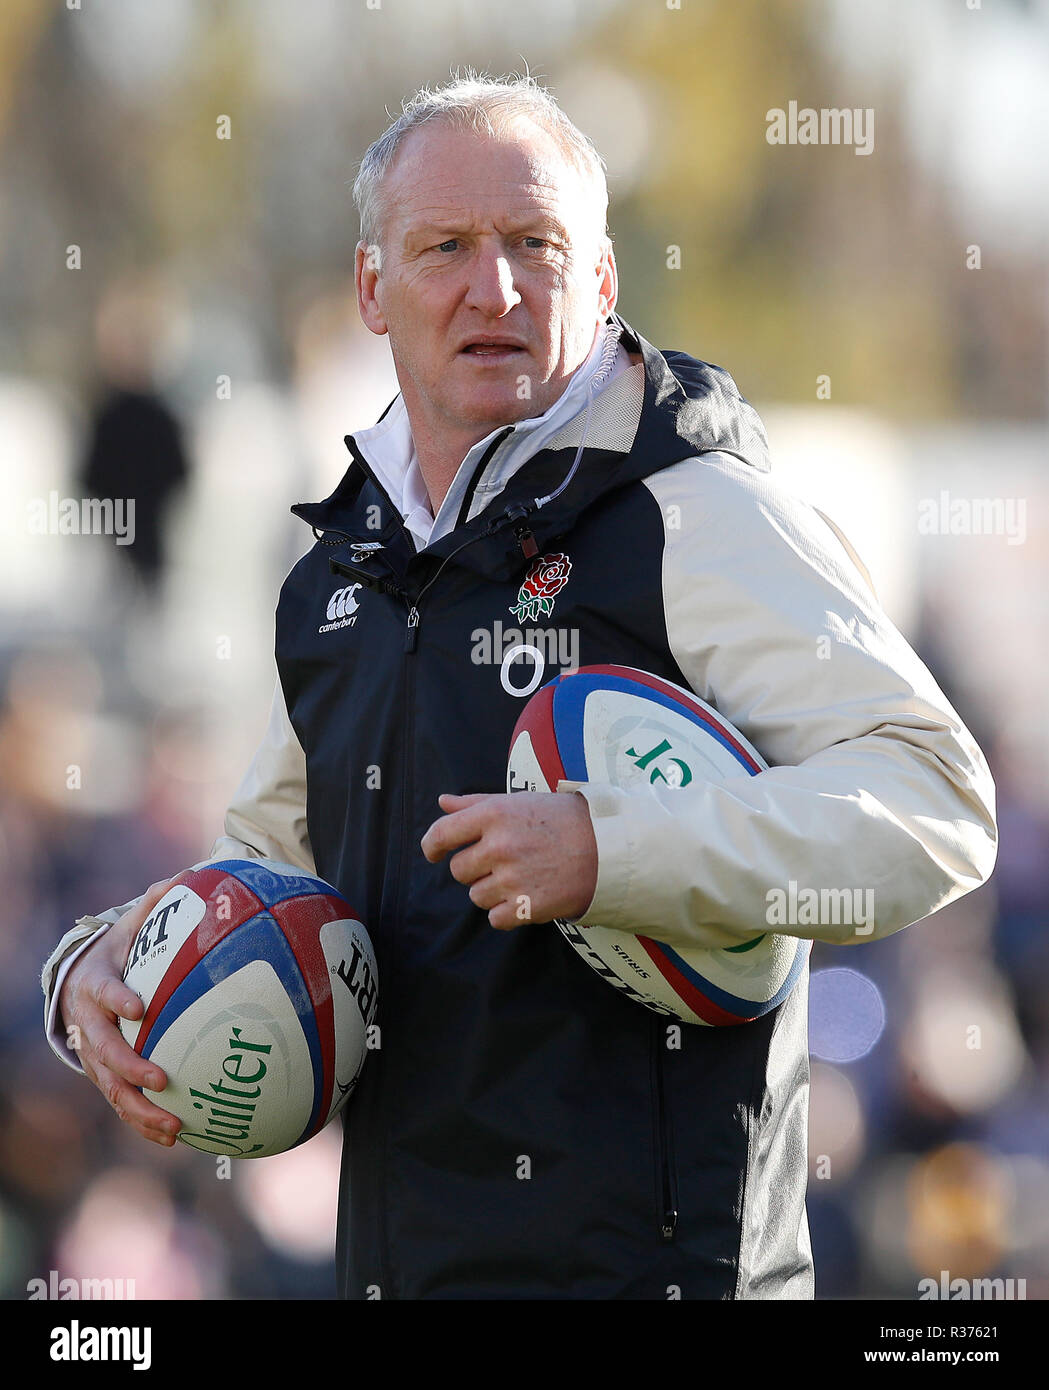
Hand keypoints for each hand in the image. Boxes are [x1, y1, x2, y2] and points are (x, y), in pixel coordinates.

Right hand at [59, 876, 183, 1145]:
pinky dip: (145, 1122)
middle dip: (130, 1067)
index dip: (118, 1000)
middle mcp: (90, 1025)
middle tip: (161, 1077)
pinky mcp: (106, 1077)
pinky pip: (123, 1104)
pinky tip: (178, 1137)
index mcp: (96, 985)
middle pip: (104, 1052)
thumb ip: (156, 904)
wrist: (78, 984)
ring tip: (175, 1125)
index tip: (138, 1006)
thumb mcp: (131, 926)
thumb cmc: (118, 952)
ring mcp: (95, 1057)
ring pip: (112, 1088)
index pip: (105, 992)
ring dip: (141, 1109)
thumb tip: (188, 873)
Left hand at [421, 791, 597, 929]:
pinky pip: (495, 918)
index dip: (432, 846)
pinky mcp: (527, 906)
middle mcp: (499, 845)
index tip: (433, 853)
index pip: (442, 833)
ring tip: (522, 876)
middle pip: (459, 871)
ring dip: (492, 891)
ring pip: (476, 896)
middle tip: (504, 861)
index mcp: (494, 815)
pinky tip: (526, 896)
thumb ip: (476, 804)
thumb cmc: (563, 819)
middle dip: (475, 869)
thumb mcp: (520, 802)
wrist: (609, 847)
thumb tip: (442, 803)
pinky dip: (506, 912)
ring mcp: (512, 878)